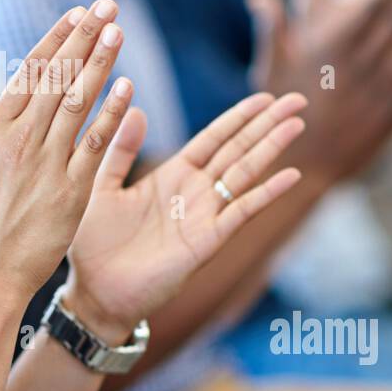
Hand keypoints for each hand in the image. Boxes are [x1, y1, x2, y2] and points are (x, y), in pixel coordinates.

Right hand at [0, 0, 132, 297]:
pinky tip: (127, 86)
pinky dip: (111, 114)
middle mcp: (22, 140)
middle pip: (59, 78)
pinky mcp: (72, 190)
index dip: (56, 38)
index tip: (78, 12)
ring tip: (118, 31)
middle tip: (107, 6)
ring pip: (78, 102)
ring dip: (100, 63)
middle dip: (84, 37)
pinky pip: (96, 144)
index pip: (31, 71)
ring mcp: (48, 164)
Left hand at [63, 92, 307, 340]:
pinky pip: (240, 212)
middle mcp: (194, 193)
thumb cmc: (94, 244)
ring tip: (297, 124)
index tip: (266, 97)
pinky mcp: (205, 242)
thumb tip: (136, 108)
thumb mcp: (102, 186)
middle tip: (297, 101)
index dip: (240, 117)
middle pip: (238, 150)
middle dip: (266, 125)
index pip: (214, 139)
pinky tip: (290, 175)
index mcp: (172, 176)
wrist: (94, 293)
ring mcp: (204, 216)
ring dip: (271, 149)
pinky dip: (266, 193)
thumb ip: (120, 149)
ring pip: (244, 174)